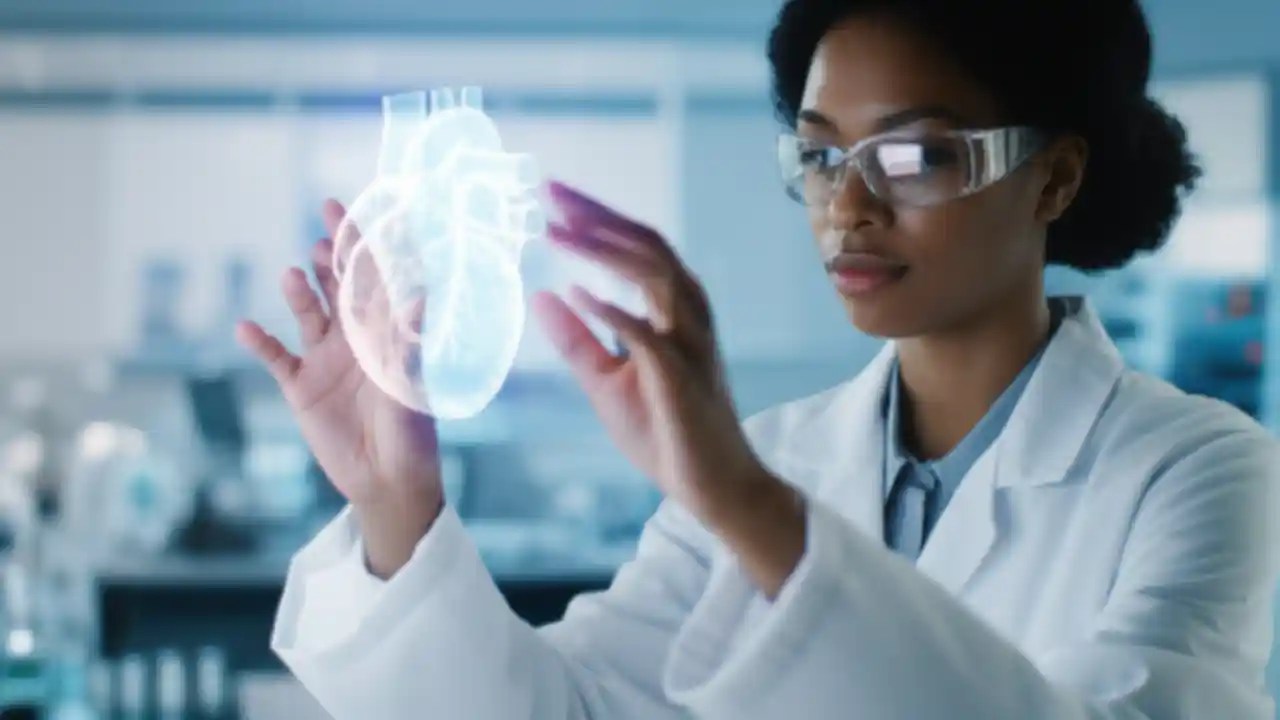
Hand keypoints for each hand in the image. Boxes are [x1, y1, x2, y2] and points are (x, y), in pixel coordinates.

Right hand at [236, 199, 442, 576]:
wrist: (387, 479)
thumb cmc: (411, 431)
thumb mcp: (411, 382)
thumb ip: (408, 340)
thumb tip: (419, 295)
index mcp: (387, 330)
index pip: (376, 277)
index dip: (367, 244)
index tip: (360, 210)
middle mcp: (355, 336)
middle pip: (340, 283)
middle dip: (334, 251)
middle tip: (326, 221)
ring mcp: (325, 359)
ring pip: (308, 312)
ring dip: (301, 292)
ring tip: (295, 276)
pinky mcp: (301, 386)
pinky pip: (275, 357)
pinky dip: (260, 342)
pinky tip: (246, 328)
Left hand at [532, 182, 772, 524]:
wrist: (712, 486)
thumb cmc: (665, 431)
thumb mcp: (606, 382)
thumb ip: (578, 339)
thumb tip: (541, 296)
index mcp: (674, 311)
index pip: (638, 247)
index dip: (597, 218)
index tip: (552, 197)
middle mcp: (689, 317)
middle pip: (648, 246)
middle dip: (599, 216)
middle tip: (548, 191)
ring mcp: (691, 345)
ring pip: (656, 276)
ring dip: (604, 249)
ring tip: (557, 230)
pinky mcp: (683, 380)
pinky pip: (649, 335)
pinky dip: (614, 310)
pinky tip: (579, 291)